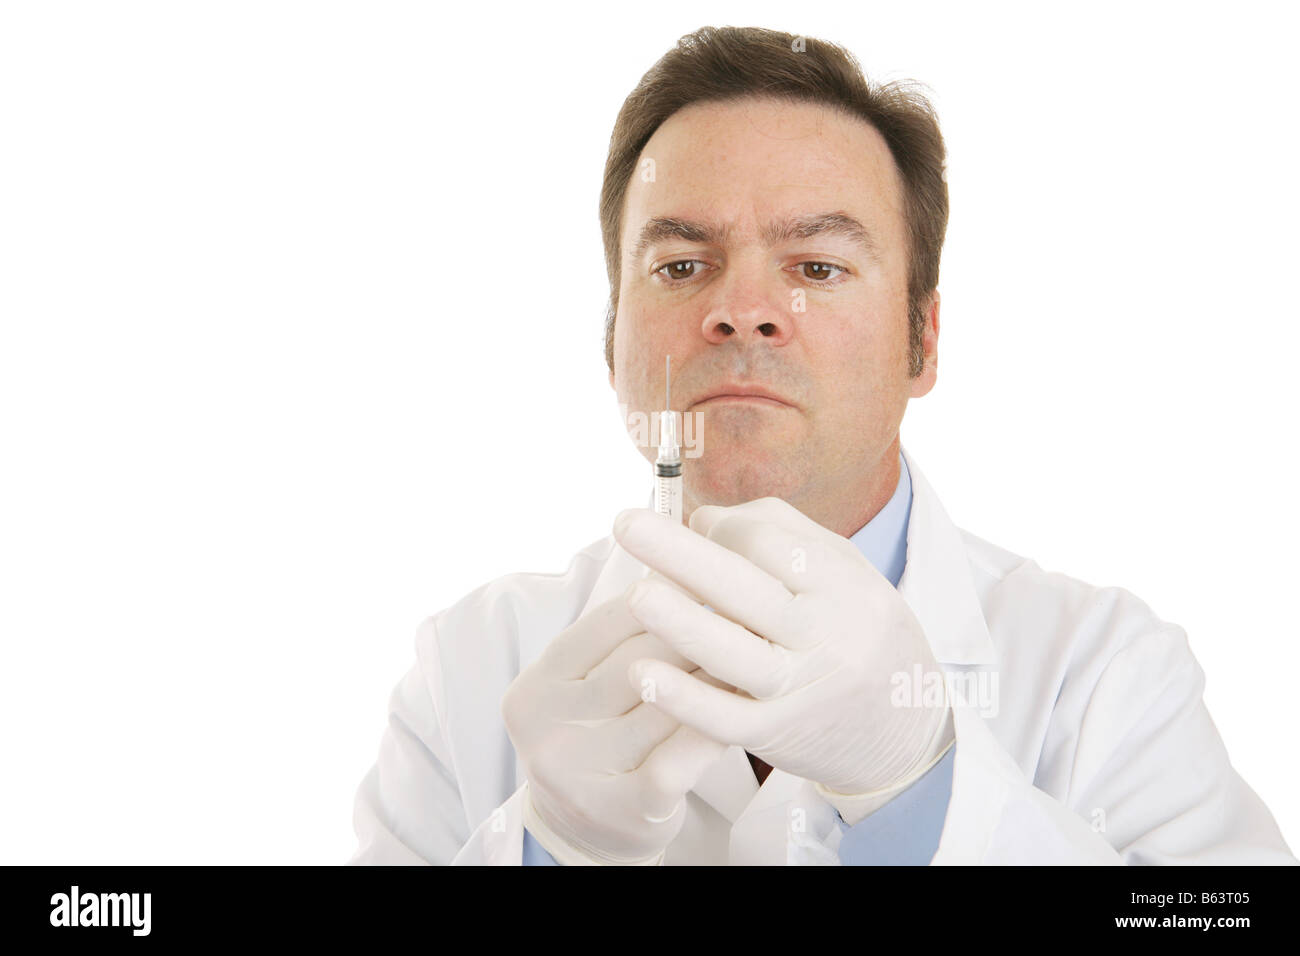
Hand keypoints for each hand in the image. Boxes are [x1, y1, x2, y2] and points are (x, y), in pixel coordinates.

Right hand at [501, 588, 727, 864]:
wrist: (587, 833)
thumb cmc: (600, 739)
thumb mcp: (588, 686)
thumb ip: (624, 635)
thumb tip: (689, 565)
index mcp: (538, 684)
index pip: (614, 620)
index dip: (671, 594)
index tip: (717, 573)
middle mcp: (549, 726)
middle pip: (643, 657)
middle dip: (701, 630)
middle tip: (753, 606)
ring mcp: (582, 770)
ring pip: (667, 703)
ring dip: (719, 672)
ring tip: (760, 648)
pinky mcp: (626, 807)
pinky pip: (681, 755)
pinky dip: (716, 727)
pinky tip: (746, 708)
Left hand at [612, 498, 951, 818]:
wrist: (908, 731)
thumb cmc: (860, 633)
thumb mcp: (847, 574)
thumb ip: (780, 534)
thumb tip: (701, 520)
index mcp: (844, 586)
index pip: (772, 546)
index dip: (723, 530)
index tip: (696, 526)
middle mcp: (827, 636)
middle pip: (747, 590)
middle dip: (683, 556)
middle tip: (626, 524)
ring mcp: (802, 689)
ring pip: (734, 654)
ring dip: (681, 624)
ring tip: (637, 596)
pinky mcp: (778, 735)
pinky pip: (726, 718)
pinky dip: (684, 699)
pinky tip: (644, 676)